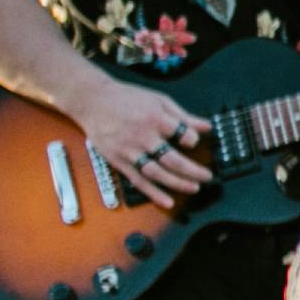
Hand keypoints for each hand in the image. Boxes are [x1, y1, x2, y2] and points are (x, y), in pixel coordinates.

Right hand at [71, 73, 212, 204]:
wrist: (93, 100)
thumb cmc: (127, 98)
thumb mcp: (159, 100)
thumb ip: (183, 116)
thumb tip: (207, 126)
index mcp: (155, 119)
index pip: (182, 134)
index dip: (192, 139)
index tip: (195, 143)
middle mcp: (143, 137)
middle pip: (172, 159)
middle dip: (193, 171)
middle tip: (207, 177)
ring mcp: (130, 151)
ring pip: (157, 173)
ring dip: (177, 184)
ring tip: (194, 188)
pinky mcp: (119, 161)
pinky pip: (138, 181)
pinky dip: (154, 193)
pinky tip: (168, 202)